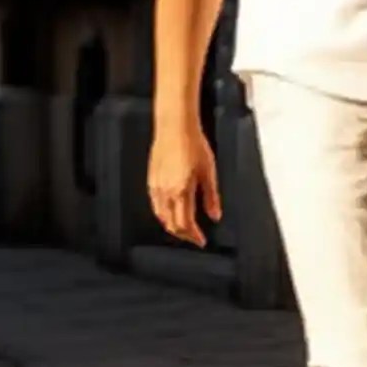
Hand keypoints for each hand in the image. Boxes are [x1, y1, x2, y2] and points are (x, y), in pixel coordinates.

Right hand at [148, 121, 221, 246]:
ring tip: (184, 228)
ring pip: (161, 216)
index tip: (201, 241)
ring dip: (172, 226)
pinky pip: (155, 205)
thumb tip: (215, 216)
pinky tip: (170, 212)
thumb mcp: (209, 171)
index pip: (185, 224)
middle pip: (171, 224)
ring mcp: (155, 187)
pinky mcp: (151, 180)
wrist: (174, 126)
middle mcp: (165, 192)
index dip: (193, 236)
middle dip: (183, 234)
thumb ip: (211, 196)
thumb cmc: (193, 144)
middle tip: (194, 237)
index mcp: (181, 191)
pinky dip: (163, 215)